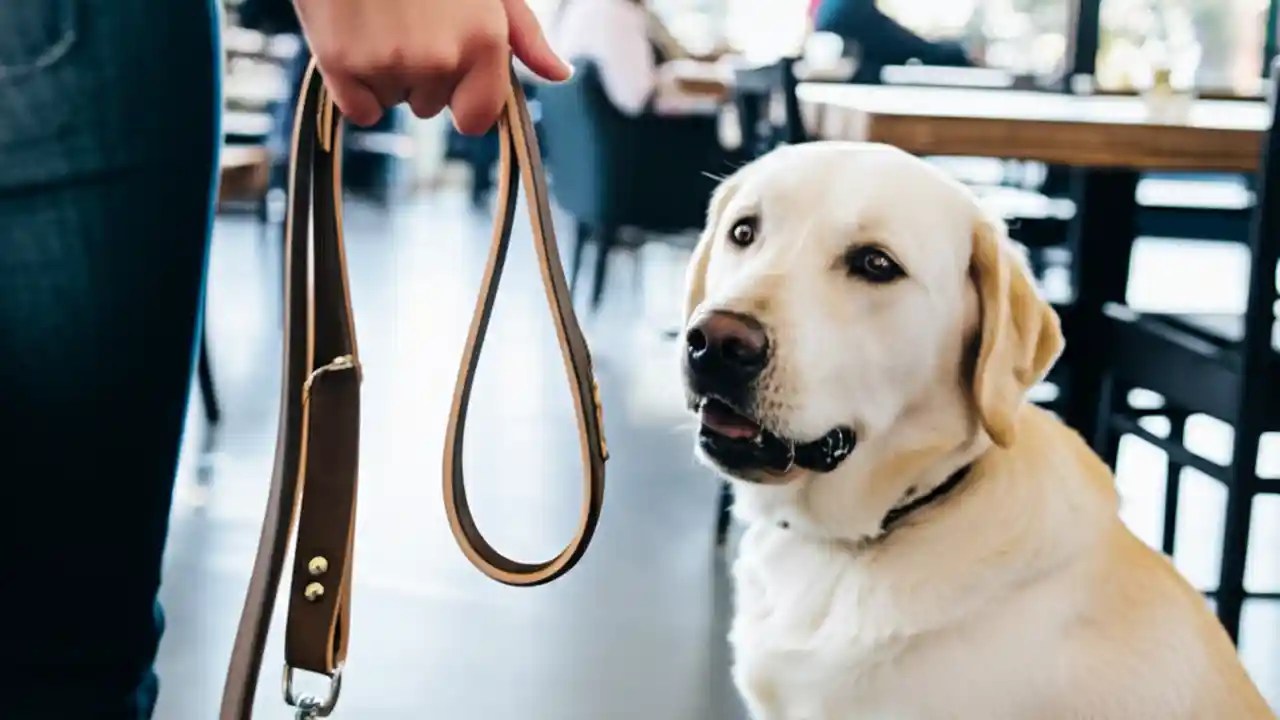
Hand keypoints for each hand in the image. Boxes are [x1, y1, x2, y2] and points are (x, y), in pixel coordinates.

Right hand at [293, 0, 571, 133]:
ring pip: (393, 101)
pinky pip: (360, 110)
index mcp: (483, 40)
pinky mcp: (341, 64)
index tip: (450, 78)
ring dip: (386, 74)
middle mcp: (440, 59)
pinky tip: (354, 39)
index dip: (463, 102)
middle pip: (430, 106)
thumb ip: (524, 32)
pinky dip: (353, 86)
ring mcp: (389, 63)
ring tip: (379, 20)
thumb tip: (559, 74)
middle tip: (405, 20)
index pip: (478, 118)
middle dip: (420, 74)